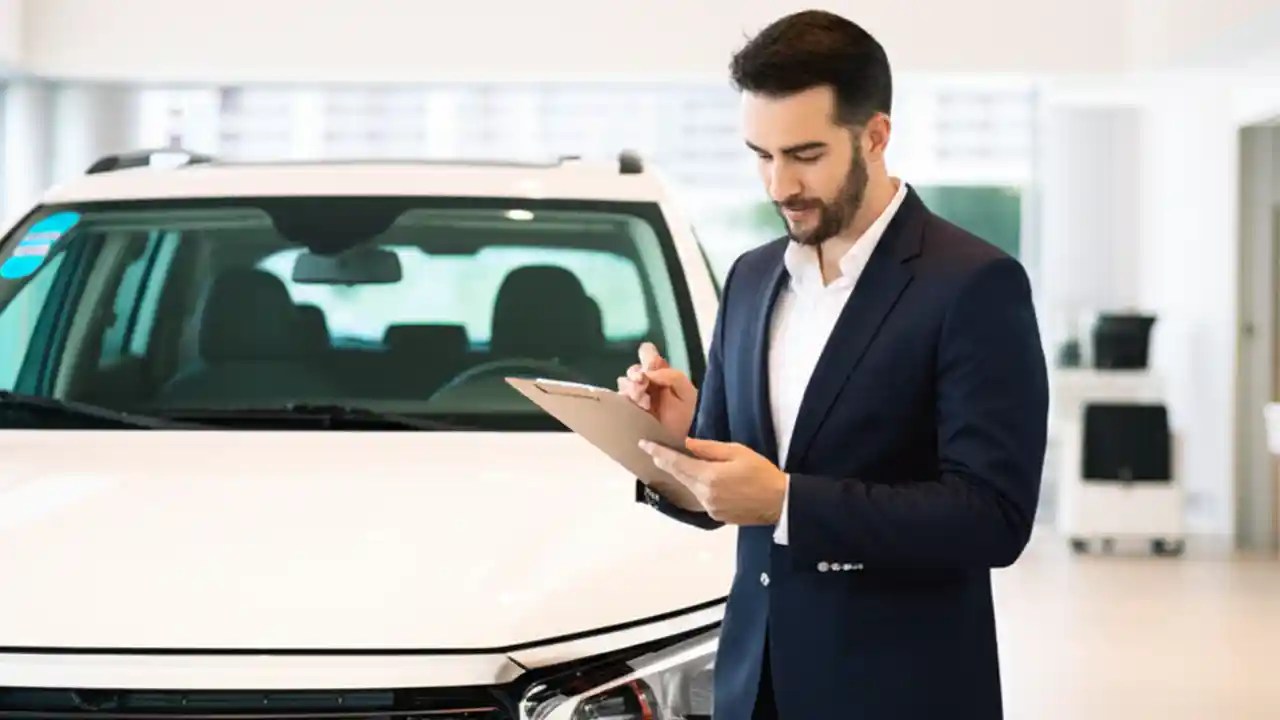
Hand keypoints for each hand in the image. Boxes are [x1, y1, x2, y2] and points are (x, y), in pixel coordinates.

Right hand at [617, 342, 696, 437]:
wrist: (686, 436)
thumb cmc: (689, 413)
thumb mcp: (686, 390)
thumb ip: (670, 376)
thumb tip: (647, 373)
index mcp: (662, 372)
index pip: (647, 352)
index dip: (645, 357)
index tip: (650, 369)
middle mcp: (648, 381)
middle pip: (633, 370)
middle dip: (635, 376)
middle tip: (642, 386)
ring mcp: (638, 395)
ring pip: (624, 383)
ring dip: (631, 389)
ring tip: (643, 402)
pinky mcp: (632, 410)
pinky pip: (621, 399)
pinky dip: (627, 401)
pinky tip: (639, 408)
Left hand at [639, 437, 786, 524]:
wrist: (780, 502)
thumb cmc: (762, 473)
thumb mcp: (737, 452)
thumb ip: (709, 449)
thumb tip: (687, 444)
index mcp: (709, 477)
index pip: (676, 463)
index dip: (658, 453)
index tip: (644, 445)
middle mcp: (704, 494)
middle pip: (679, 476)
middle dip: (665, 462)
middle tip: (653, 450)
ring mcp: (709, 507)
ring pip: (688, 487)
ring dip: (681, 474)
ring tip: (673, 461)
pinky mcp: (715, 515)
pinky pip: (700, 496)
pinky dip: (695, 485)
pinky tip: (698, 477)